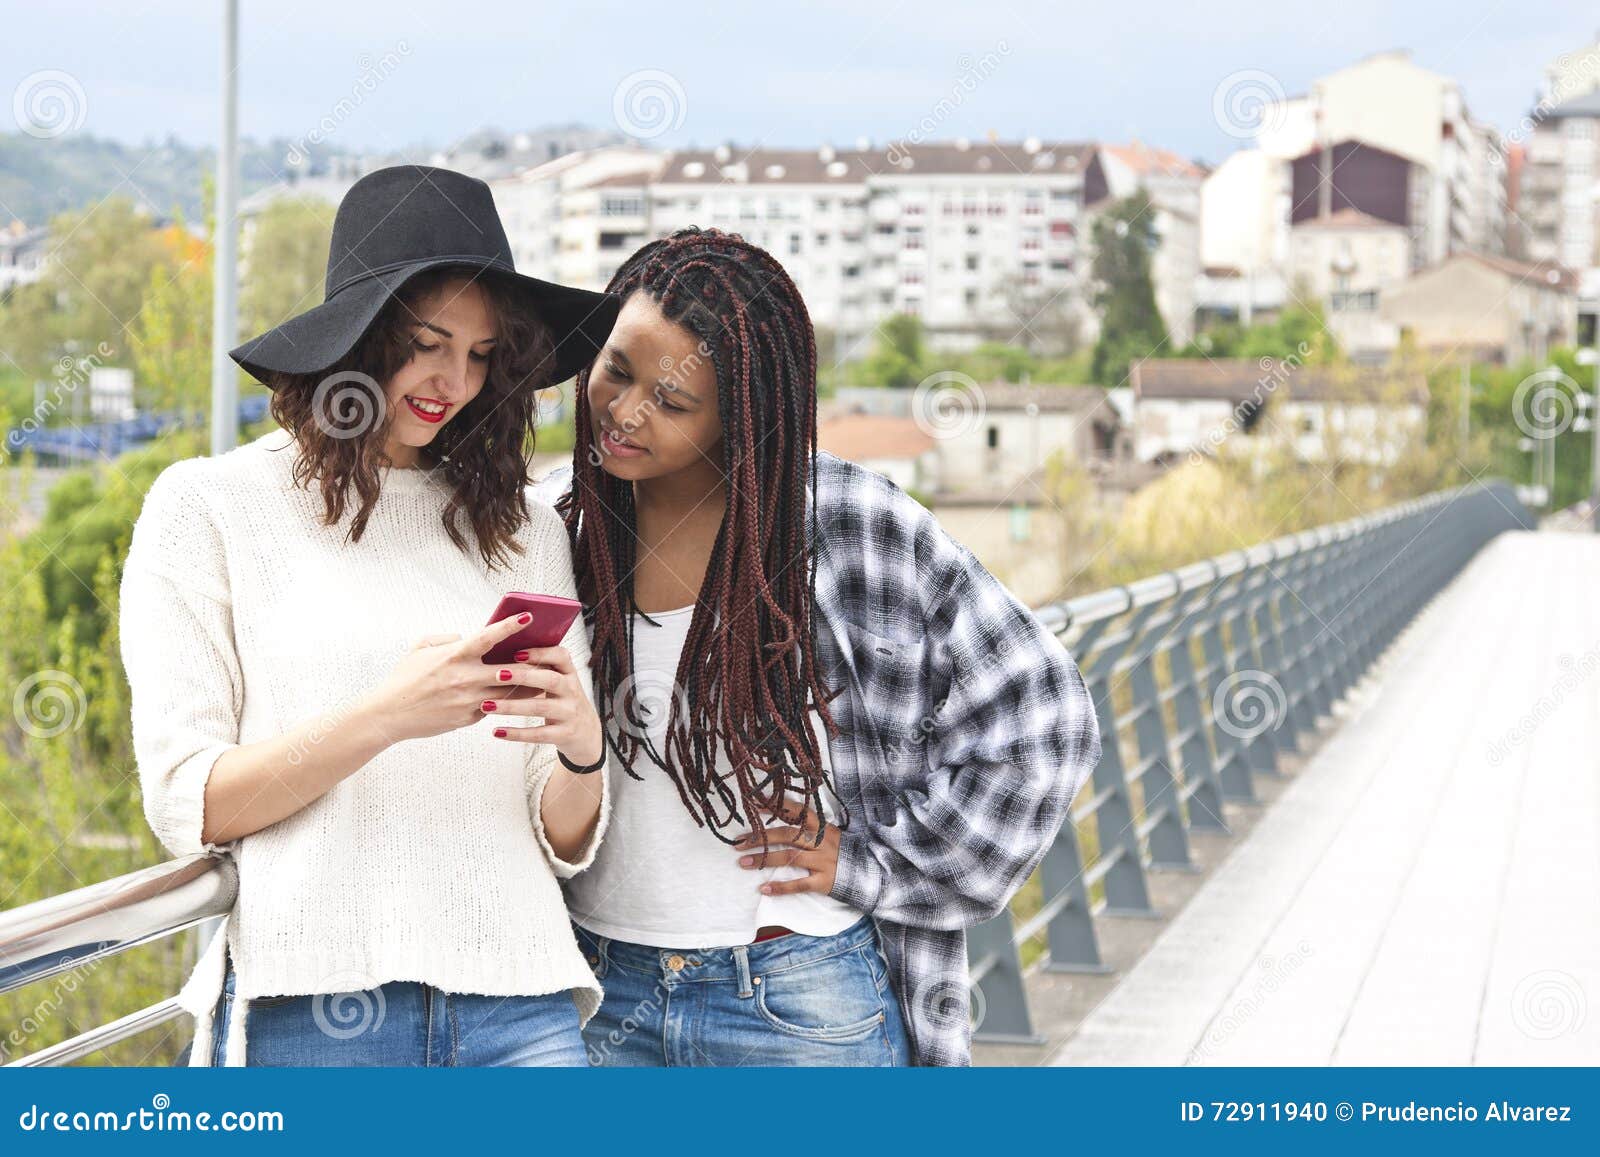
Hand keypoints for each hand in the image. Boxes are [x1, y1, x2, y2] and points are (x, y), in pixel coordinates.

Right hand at [359, 612, 545, 743]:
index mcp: (454, 655)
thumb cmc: (403, 679)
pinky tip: (517, 699)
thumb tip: (466, 636)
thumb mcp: (420, 649)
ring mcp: (468, 700)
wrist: (389, 715)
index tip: (529, 616)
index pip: (489, 636)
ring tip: (543, 679)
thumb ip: (446, 639)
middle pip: (510, 669)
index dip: (511, 625)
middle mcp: (465, 677)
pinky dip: (505, 702)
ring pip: (508, 692)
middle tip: (548, 655)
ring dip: (526, 685)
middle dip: (531, 663)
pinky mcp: (468, 718)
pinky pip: (493, 707)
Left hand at [478, 644, 603, 767]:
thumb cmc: (563, 702)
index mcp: (569, 674)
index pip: (561, 656)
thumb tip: (504, 652)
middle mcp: (572, 691)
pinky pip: (539, 734)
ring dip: (512, 706)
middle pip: (550, 680)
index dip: (540, 653)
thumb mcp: (561, 682)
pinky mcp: (564, 734)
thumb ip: (542, 670)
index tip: (516, 653)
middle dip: (524, 676)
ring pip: (540, 707)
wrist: (587, 734)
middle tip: (498, 674)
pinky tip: (497, 731)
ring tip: (487, 705)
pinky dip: (517, 733)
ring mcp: (569, 713)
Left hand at [733, 800, 838, 896]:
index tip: (755, 805)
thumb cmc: (842, 851)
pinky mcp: (824, 881)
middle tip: (738, 843)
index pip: (797, 812)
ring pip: (790, 858)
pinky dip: (781, 887)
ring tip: (743, 863)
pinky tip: (764, 889)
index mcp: (822, 827)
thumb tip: (780, 816)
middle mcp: (821, 841)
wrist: (869, 872)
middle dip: (761, 838)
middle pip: (787, 835)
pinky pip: (800, 884)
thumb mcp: (829, 833)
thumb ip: (809, 827)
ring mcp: (823, 861)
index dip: (776, 807)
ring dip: (764, 860)